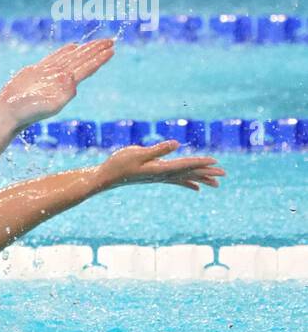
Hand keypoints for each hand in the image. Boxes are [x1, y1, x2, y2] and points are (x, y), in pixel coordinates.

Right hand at [0, 39, 114, 128]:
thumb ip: (63, 93)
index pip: (87, 68)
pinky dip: (65, 50)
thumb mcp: (49, 105)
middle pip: (82, 60)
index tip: (111, 49)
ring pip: (71, 57)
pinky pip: (55, 57)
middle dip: (96, 50)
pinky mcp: (38, 71)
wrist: (9, 112)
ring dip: (85, 49)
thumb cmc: (28, 112)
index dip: (99, 58)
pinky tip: (73, 46)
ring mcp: (49, 73)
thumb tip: (72, 79)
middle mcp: (60, 78)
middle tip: (110, 40)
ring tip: (97, 42)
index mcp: (66, 85)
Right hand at [98, 140, 224, 190]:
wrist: (107, 177)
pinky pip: (178, 180)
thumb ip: (157, 149)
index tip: (215, 162)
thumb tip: (176, 144)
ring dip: (201, 179)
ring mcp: (160, 177)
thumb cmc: (119, 164)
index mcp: (160, 169)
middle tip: (224, 174)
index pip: (185, 165)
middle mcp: (163, 175)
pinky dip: (189, 182)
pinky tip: (197, 187)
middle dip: (207, 173)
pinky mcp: (156, 176)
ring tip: (217, 184)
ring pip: (186, 178)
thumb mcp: (137, 153)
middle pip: (189, 173)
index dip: (200, 162)